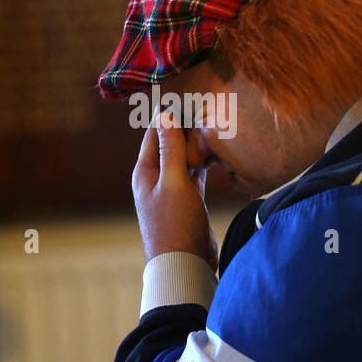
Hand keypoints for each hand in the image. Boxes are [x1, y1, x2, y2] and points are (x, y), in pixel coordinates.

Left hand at [132, 113, 218, 268]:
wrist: (184, 266)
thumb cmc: (175, 225)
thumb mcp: (174, 183)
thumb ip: (171, 150)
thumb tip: (165, 115)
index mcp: (145, 172)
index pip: (156, 132)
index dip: (170, 114)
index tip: (189, 95)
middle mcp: (156, 179)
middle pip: (170, 143)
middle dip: (186, 127)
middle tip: (208, 106)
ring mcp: (173, 190)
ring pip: (183, 158)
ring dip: (195, 144)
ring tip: (214, 123)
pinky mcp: (189, 201)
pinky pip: (194, 173)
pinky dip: (203, 162)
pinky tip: (216, 153)